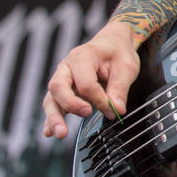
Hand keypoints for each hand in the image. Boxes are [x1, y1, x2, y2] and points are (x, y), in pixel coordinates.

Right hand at [41, 19, 141, 139]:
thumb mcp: (126, 66)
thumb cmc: (118, 52)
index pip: (86, 83)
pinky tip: (49, 132)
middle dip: (69, 104)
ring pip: (51, 98)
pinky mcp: (62, 90)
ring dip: (54, 117)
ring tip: (60, 133)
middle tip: (86, 113)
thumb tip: (118, 110)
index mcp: (83, 56)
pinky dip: (51, 118)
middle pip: (58, 87)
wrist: (112, 43)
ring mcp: (62, 78)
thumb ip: (120, 88)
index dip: (99, 99)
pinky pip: (52, 104)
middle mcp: (67, 67)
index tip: (112, 108)